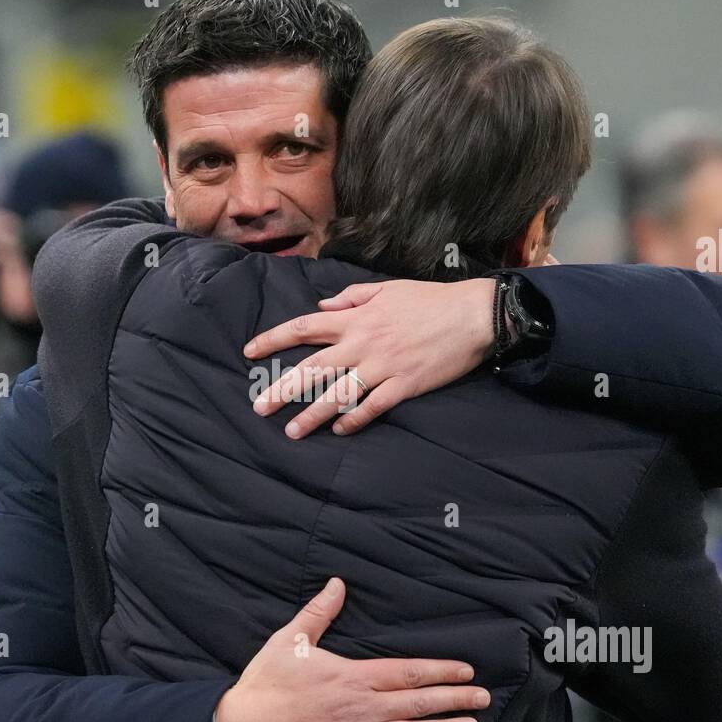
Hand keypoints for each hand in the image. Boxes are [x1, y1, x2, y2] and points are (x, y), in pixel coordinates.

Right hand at [213, 578, 489, 721]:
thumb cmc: (265, 683)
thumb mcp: (290, 639)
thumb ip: (318, 612)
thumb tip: (337, 583)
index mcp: (352, 676)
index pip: (408, 672)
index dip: (441, 671)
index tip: (466, 671)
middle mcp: (362, 709)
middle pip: (417, 703)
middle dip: (453, 699)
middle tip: (483, 699)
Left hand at [243, 278, 495, 437]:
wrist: (471, 315)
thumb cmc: (430, 300)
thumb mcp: (387, 289)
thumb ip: (351, 298)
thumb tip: (322, 307)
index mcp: (356, 319)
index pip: (304, 328)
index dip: (273, 339)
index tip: (250, 352)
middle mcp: (362, 344)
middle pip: (313, 368)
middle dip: (283, 388)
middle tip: (260, 408)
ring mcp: (382, 367)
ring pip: (338, 394)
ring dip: (313, 414)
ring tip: (292, 432)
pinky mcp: (403, 386)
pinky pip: (372, 407)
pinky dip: (355, 420)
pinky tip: (339, 431)